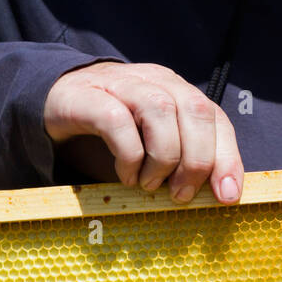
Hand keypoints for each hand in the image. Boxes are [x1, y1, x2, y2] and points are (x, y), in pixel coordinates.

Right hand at [43, 60, 242, 202]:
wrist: (55, 106)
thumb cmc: (114, 136)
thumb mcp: (155, 150)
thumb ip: (185, 165)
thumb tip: (220, 198)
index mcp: (178, 93)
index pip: (216, 118)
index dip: (227, 158)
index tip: (227, 196)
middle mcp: (156, 82)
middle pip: (195, 110)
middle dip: (197, 161)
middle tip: (181, 196)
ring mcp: (122, 84)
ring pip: (161, 110)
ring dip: (163, 158)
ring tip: (150, 186)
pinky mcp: (88, 95)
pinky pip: (117, 122)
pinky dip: (129, 156)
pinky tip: (126, 176)